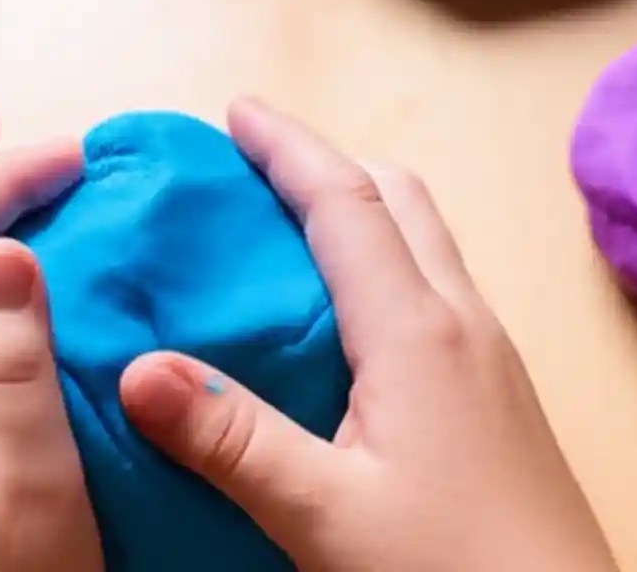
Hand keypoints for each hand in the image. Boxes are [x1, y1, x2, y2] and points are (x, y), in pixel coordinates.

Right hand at [121, 99, 617, 571]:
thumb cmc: (451, 570)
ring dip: (361, 209)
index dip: (288, 147)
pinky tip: (345, 318)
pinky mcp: (497, 393)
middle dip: (327, 162)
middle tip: (257, 164)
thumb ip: (232, 439)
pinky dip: (383, 261)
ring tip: (290, 228)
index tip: (236, 111)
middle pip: (400, 198)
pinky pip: (435, 288)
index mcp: (417, 331)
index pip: (346, 202)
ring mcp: (489, 356)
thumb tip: (139, 370)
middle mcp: (462, 322)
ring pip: (425, 240)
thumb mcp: (325, 514)